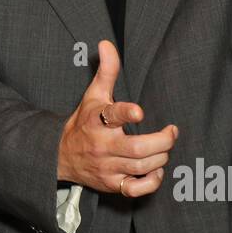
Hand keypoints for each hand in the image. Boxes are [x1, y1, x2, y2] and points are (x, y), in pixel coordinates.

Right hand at [56, 40, 177, 196]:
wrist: (60, 155)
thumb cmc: (84, 122)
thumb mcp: (93, 95)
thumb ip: (106, 71)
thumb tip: (107, 43)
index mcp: (97, 120)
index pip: (112, 116)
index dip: (126, 113)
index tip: (139, 111)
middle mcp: (102, 145)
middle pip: (137, 149)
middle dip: (162, 141)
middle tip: (171, 131)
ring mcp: (107, 167)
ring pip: (141, 166)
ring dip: (161, 156)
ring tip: (164, 146)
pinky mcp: (112, 184)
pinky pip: (137, 189)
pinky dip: (152, 180)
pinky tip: (156, 168)